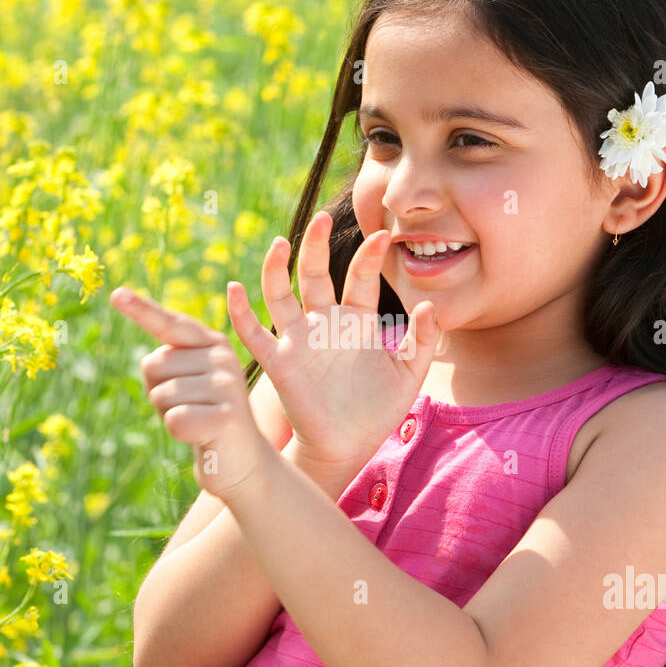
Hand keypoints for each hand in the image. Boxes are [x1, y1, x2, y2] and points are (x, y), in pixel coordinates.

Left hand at [111, 286, 276, 501]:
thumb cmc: (204, 419)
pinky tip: (202, 437)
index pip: (171, 324)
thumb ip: (169, 363)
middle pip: (153, 366)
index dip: (142, 310)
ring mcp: (227, 386)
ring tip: (196, 422)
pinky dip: (179, 433)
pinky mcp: (226, 417)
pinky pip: (174, 420)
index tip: (116, 295)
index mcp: (212, 343)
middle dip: (158, 394)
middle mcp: (223, 357)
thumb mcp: (187, 384)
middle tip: (189, 409)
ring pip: (162, 395)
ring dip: (169, 416)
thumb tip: (150, 361)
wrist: (242, 462)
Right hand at [226, 210, 441, 476]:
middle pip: (315, 275)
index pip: (361, 278)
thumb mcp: (409, 374)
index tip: (385, 237)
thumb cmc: (378, 409)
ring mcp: (299, 341)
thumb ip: (421, 341)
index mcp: (357, 320)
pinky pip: (254, 335)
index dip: (370, 257)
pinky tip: (234, 289)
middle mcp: (324, 323)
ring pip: (281, 296)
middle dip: (316, 246)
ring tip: (279, 244)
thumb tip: (431, 307)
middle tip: (321, 219)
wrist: (349, 447)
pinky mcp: (280, 364)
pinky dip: (241, 313)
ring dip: (277, 270)